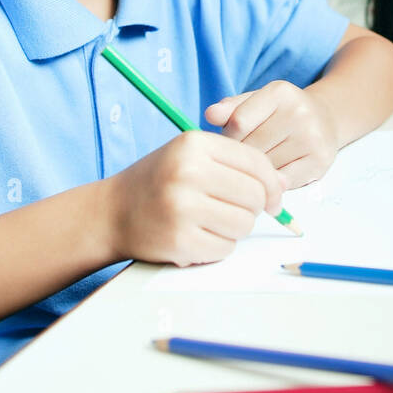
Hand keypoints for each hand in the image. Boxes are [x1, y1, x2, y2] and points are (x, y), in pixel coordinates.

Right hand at [105, 130, 285, 267]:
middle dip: (253, 207)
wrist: (111, 212)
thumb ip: (236, 164)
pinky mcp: (179, 241)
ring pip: (244, 224)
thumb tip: (281, 184)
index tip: (272, 197)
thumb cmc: (159, 182)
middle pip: (254, 195)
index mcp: (193, 144)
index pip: (256, 162)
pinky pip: (225, 248)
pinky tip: (197, 236)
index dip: (272, 183)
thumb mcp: (191, 156)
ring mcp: (182, 208)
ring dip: (236, 229)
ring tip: (212, 222)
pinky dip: (218, 247)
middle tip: (234, 209)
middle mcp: (187, 172)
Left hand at [205, 81, 339, 189]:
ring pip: (266, 167)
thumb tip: (209, 115)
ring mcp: (311, 137)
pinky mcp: (320, 161)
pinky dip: (273, 183)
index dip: (228, 138)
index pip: (238, 122)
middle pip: (252, 146)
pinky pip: (283, 182)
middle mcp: (298, 112)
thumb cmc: (281, 113)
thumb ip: (231, 108)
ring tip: (259, 165)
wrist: (326, 119)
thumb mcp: (257, 101)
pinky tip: (272, 176)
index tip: (230, 142)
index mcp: (279, 92)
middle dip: (241, 156)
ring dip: (256, 171)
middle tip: (243, 158)